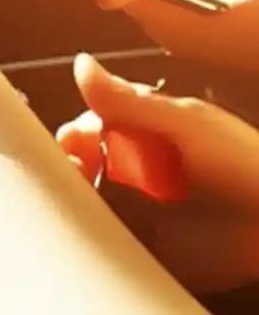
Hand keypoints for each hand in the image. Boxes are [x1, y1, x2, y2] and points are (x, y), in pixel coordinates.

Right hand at [58, 53, 258, 292]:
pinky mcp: (144, 247)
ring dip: (80, 203)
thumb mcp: (184, 122)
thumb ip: (129, 100)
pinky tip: (100, 230)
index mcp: (148, 132)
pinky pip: (104, 241)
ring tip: (89, 204)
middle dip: (72, 170)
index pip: (91, 127)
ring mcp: (141, 210)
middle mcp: (140, 170)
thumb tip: (83, 67)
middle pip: (82, 166)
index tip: (75, 143)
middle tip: (80, 176)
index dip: (77, 134)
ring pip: (87, 203)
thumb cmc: (248, 166)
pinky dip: (94, 237)